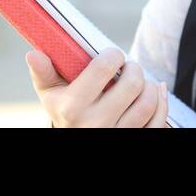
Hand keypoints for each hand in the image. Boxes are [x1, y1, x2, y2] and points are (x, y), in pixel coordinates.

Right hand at [26, 47, 168, 126]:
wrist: (75, 138)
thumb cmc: (64, 111)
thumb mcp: (50, 94)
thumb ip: (42, 72)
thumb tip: (33, 53)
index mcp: (72, 107)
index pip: (104, 68)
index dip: (114, 55)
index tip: (113, 55)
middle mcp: (94, 124)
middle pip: (131, 84)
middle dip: (134, 69)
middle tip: (128, 68)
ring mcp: (115, 136)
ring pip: (147, 104)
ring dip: (149, 85)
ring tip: (139, 81)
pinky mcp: (132, 141)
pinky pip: (157, 123)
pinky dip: (162, 103)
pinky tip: (156, 91)